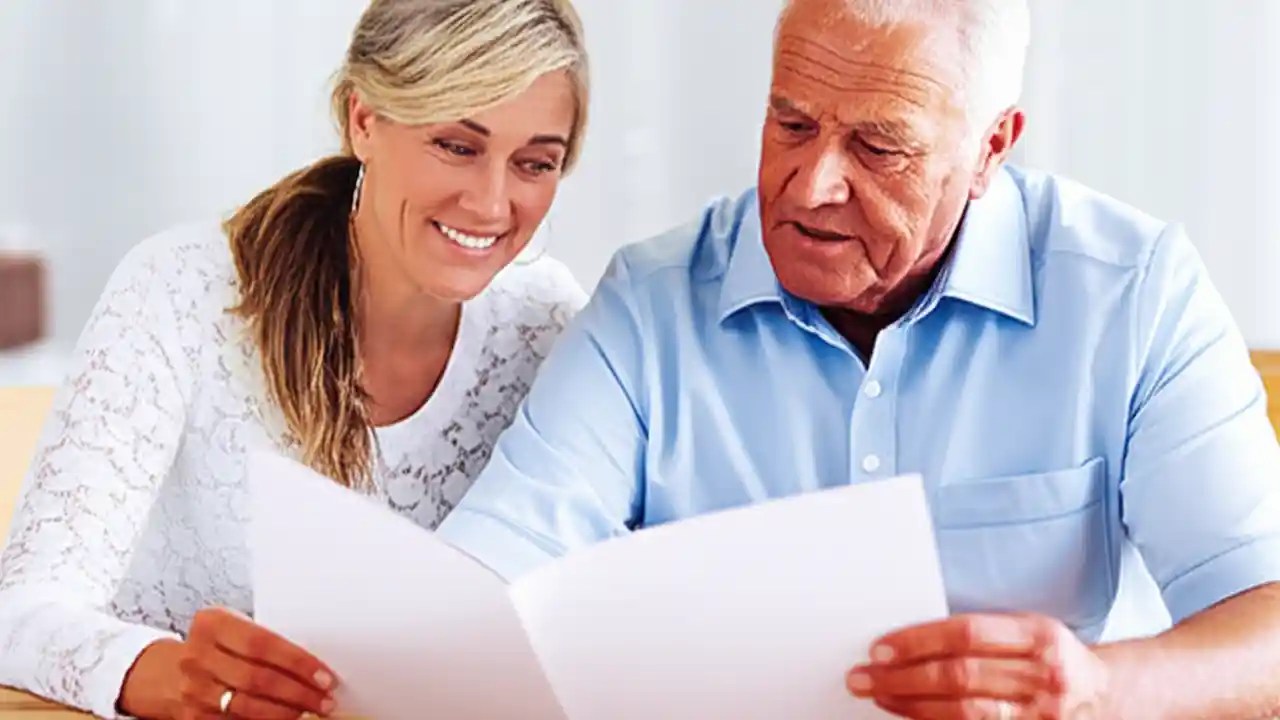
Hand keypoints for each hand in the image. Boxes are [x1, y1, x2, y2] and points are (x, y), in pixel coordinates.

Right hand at [120, 607, 338, 718]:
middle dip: (298, 692)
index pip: (262, 643)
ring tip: (311, 713)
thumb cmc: (215, 646)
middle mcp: (198, 655)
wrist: (167, 671)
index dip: (297, 662)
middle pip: (257, 678)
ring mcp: (192, 688)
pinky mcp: (192, 716)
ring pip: (246, 706)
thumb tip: (313, 664)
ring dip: (285, 713)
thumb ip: (265, 640)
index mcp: (212, 624)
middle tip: (325, 700)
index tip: (324, 676)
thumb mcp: (233, 629)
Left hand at [845, 613, 1109, 718]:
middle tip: (864, 675)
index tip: (880, 648)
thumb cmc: (1051, 658)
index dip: (918, 640)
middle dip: (904, 676)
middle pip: (960, 675)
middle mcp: (1045, 676)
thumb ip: (981, 634)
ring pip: (965, 712)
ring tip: (879, 695)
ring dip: (913, 705)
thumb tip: (908, 640)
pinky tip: (910, 717)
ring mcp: (1042, 715)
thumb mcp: (1030, 631)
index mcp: (1041, 636)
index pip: (967, 634)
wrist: (1105, 697)